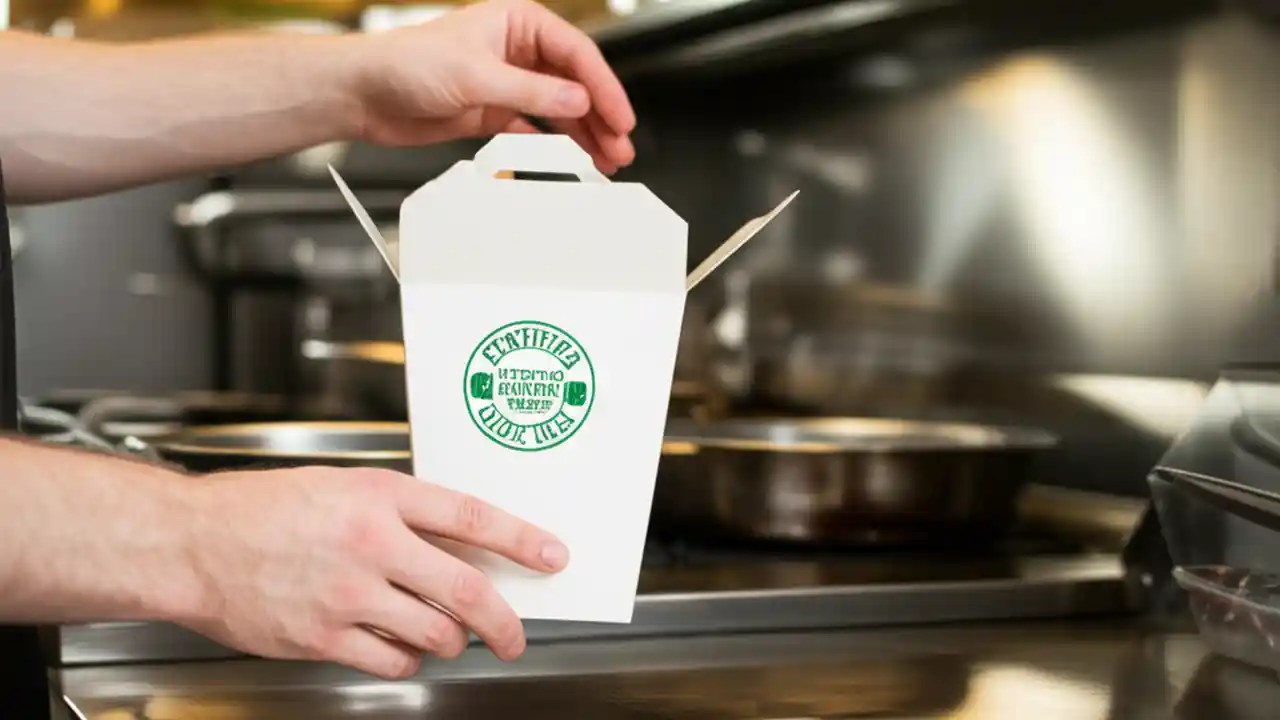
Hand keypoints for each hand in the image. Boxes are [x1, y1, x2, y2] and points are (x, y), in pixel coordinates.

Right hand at [180, 467, 567, 678]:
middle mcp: (369, 544)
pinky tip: (400, 646)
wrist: (191, 543)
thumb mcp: (343, 488)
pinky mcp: (322, 637)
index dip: (521, 539)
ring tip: (446, 633)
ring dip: (452, 640)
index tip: (552, 555)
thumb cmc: (261, 510)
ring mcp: (346, 594)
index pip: (471, 517)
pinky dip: (408, 660)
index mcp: (378, 496)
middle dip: (504, 620)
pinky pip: (392, 661)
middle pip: (464, 590)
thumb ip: (401, 514)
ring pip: (434, 633)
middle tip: (515, 633)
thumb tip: (460, 548)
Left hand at [347, 0, 635, 173]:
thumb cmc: (406, 64)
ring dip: (582, 136)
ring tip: (606, 160)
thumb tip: (577, 102)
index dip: (604, 88)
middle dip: (599, 117)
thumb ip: (532, 93)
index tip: (620, 118)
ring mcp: (507, 82)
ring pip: (558, 110)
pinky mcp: (493, 111)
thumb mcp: (477, 76)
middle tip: (620, 146)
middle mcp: (516, 50)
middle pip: (574, 84)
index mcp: (518, 22)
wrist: (364, 93)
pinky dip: (552, 146)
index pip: (576, 54)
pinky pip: (534, 130)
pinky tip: (570, 160)